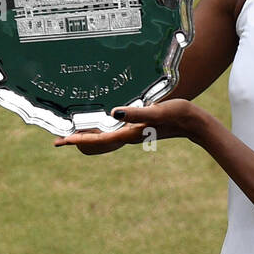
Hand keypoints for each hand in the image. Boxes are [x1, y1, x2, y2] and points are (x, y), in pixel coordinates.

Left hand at [53, 100, 202, 153]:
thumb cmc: (178, 114)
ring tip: (72, 133)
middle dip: (78, 140)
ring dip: (88, 136)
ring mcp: (133, 133)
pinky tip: (100, 123)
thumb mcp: (157, 111)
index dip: (77, 139)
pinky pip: (114, 132)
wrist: (195, 123)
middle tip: (58, 140)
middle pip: (97, 142)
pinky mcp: (139, 128)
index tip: (59, 141)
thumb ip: (136, 113)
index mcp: (129, 133)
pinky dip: (101, 130)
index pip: (98, 139)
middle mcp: (128, 135)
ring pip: (104, 138)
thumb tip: (114, 112)